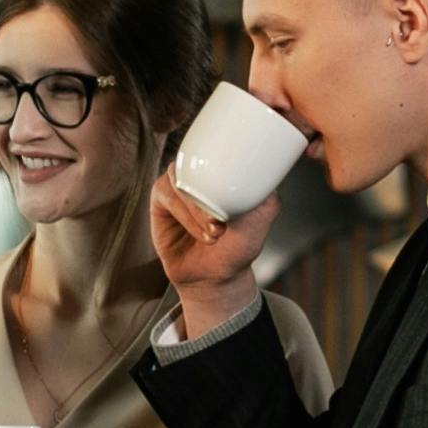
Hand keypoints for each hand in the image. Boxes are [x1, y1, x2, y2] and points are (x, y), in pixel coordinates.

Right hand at [145, 174, 279, 334]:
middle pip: (200, 165)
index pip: (224, 151)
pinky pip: (167, 194)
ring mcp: (181, 182)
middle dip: (211, 198)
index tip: (237, 204)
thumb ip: (264, 194)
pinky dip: (184, 216)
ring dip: (198, 210)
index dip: (229, 174)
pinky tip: (198, 233)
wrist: (214, 276)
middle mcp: (203, 171)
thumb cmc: (238, 246)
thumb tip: (265, 172)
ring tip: (213, 233)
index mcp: (227, 168)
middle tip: (223, 225)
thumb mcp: (261, 218)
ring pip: (183, 180)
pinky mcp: (162, 195)